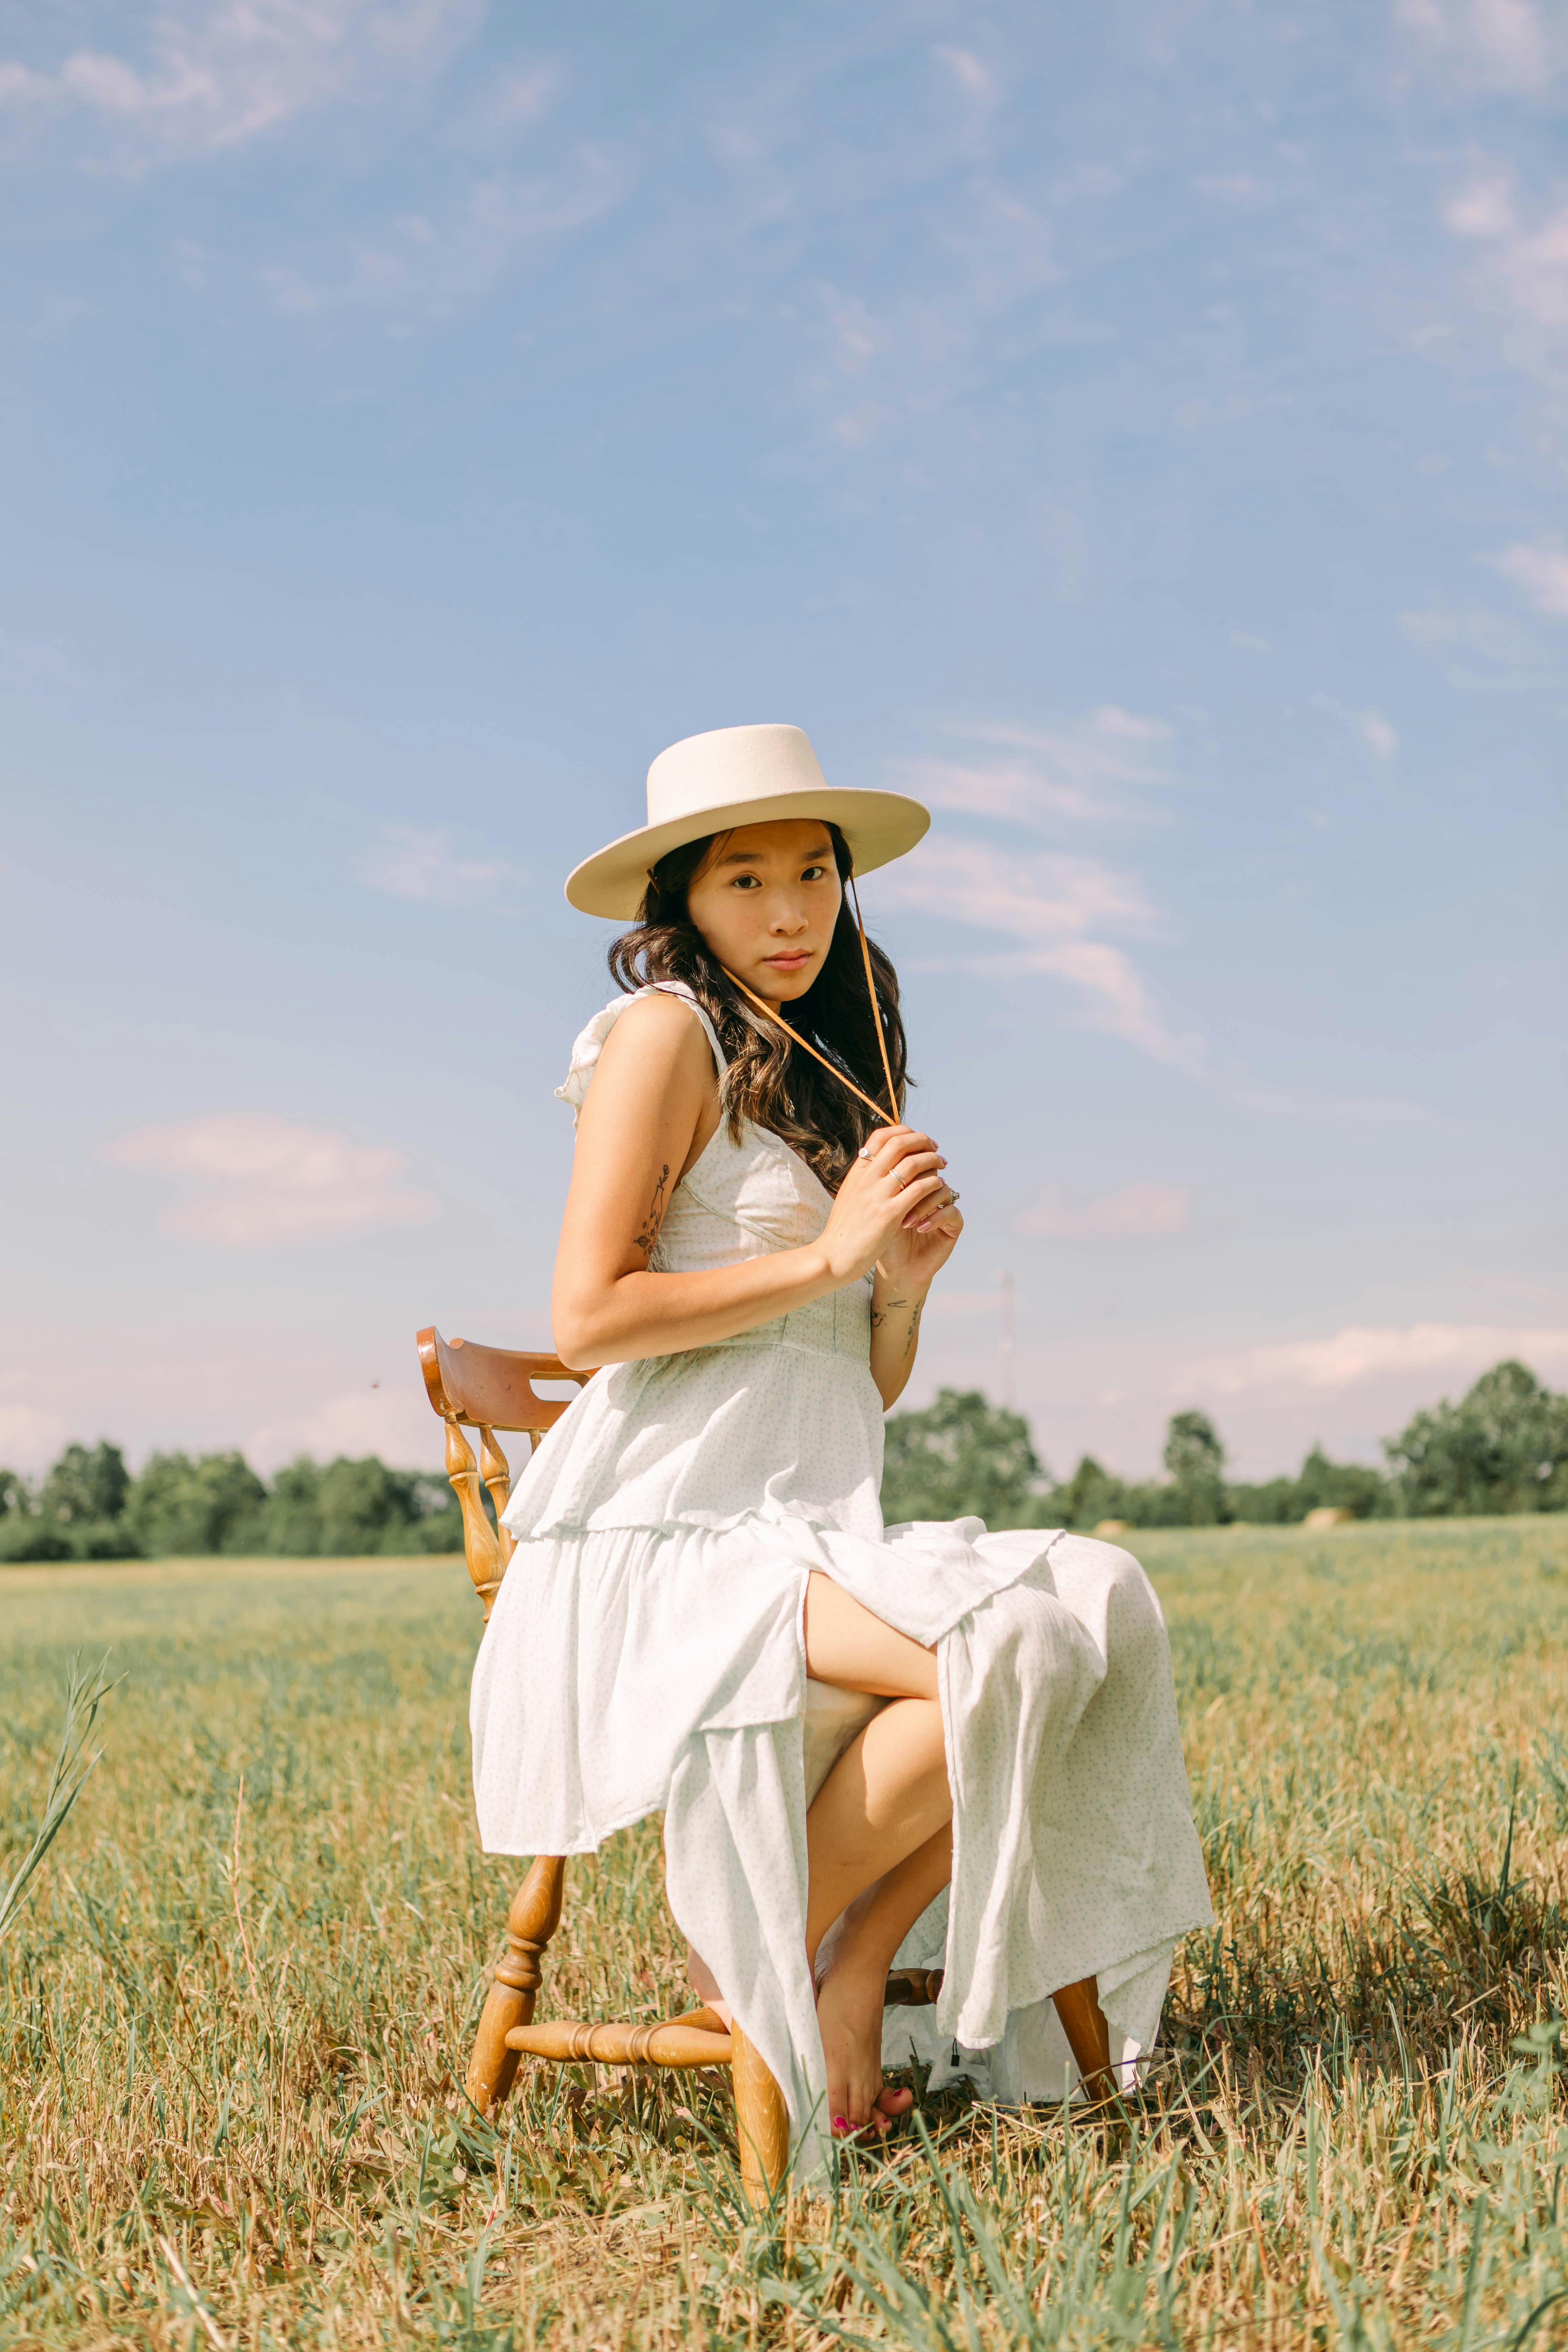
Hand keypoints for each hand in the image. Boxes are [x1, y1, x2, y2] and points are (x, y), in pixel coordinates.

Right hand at [818, 1125, 951, 1283]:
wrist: (833, 1256)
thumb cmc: (843, 1229)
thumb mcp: (850, 1195)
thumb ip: (865, 1178)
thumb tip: (880, 1163)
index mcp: (857, 1172)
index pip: (881, 1136)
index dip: (904, 1132)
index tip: (918, 1140)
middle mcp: (866, 1178)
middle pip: (899, 1143)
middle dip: (922, 1141)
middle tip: (935, 1148)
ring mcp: (878, 1195)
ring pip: (913, 1163)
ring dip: (932, 1160)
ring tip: (942, 1165)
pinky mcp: (890, 1214)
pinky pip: (919, 1189)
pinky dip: (933, 1183)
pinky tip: (938, 1186)